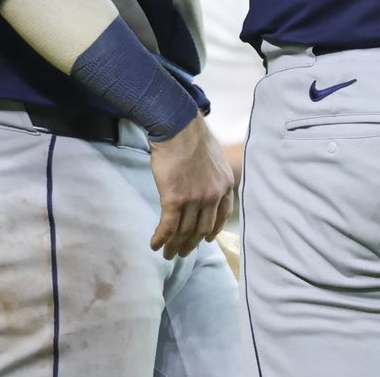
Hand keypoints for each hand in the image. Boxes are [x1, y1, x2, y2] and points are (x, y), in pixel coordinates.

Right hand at [148, 115, 234, 260]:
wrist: (177, 126)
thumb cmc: (191, 136)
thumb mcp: (214, 157)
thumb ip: (212, 174)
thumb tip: (203, 180)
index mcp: (225, 185)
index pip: (222, 215)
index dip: (213, 230)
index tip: (206, 239)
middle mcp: (213, 195)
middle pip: (202, 228)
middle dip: (191, 244)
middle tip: (182, 253)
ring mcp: (195, 199)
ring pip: (184, 231)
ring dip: (174, 246)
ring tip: (167, 254)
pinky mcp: (175, 199)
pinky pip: (168, 226)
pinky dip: (161, 238)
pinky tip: (154, 245)